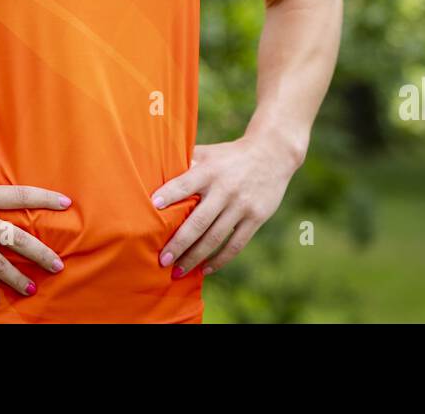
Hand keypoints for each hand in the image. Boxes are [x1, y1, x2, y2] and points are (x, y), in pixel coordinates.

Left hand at [150, 136, 295, 277]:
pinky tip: (205, 269)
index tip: (152, 207)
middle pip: (199, 221)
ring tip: (178, 272)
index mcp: (210, 170)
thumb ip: (186, 162)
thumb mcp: (209, 153)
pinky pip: (236, 244)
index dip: (169, 194)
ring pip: (215, 238)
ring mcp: (242, 205)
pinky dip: (220, 259)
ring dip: (195, 258)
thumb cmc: (229, 156)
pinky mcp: (256, 217)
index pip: (186, 183)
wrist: (272, 153)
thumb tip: (154, 172)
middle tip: (162, 260)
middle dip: (179, 243)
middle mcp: (225, 189)